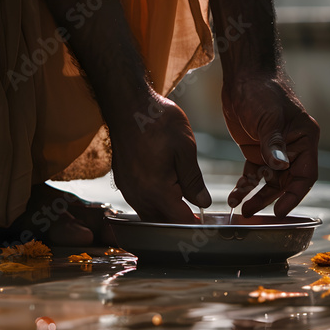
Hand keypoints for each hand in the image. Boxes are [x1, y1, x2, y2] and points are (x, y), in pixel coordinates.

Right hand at [109, 94, 210, 222]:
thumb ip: (193, 180)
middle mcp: (138, 195)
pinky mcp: (123, 181)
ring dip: (166, 212)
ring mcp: (128, 189)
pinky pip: (140, 201)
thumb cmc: (157, 121)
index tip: (206, 223)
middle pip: (162, 222)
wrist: (127, 104)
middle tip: (198, 213)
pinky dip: (154, 202)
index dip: (194, 225)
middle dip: (180, 220)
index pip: (178, 221)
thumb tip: (203, 203)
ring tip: (183, 198)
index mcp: (156, 191)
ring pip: (149, 214)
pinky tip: (165, 188)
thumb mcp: (185, 149)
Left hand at [222, 72, 318, 216]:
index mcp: (305, 140)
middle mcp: (292, 148)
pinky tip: (234, 196)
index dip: (294, 196)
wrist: (243, 76)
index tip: (280, 211)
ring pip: (268, 181)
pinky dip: (244, 186)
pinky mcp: (255, 149)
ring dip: (255, 195)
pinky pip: (253, 174)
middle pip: (285, 183)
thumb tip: (281, 167)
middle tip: (252, 213)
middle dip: (269, 199)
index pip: (305, 175)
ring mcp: (273, 150)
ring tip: (241, 209)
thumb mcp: (269, 118)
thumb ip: (273, 143)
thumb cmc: (262, 91)